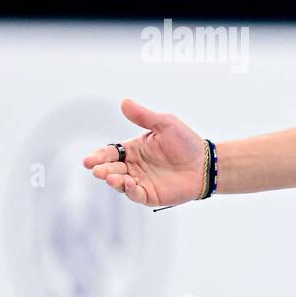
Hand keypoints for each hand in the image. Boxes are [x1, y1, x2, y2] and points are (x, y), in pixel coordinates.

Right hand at [82, 98, 205, 206]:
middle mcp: (133, 166)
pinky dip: (130, 190)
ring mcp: (141, 181)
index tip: (89, 160)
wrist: (206, 163)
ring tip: (111, 176)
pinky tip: (129, 183)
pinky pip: (136, 194)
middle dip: (102, 169)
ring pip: (120, 183)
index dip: (99, 156)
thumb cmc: (186, 143)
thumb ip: (144, 116)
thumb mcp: (165, 124)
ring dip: (114, 180)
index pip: (110, 153)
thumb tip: (124, 102)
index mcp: (133, 150)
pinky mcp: (151, 194)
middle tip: (96, 169)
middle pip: (111, 169)